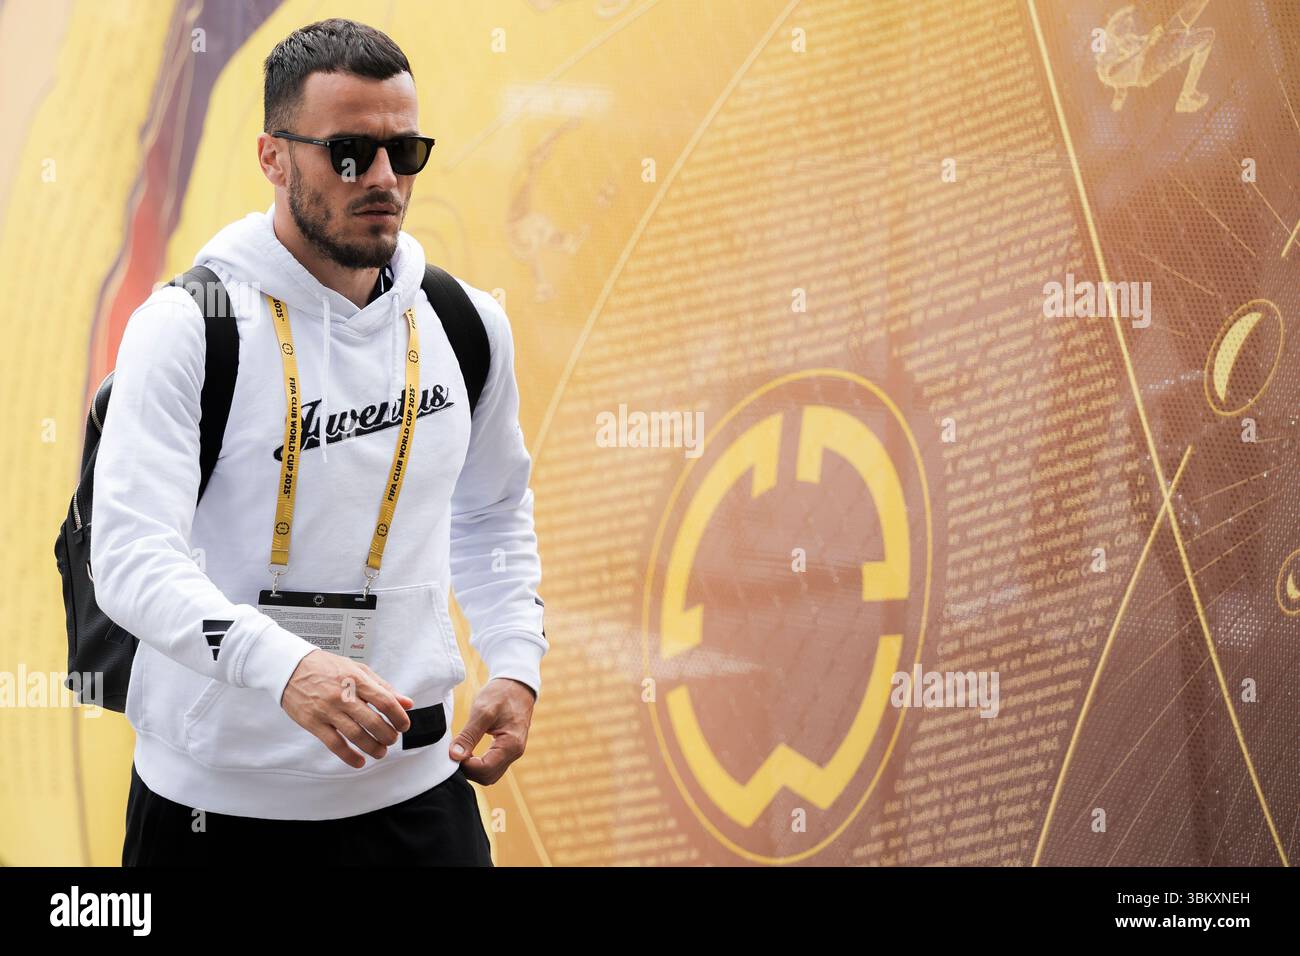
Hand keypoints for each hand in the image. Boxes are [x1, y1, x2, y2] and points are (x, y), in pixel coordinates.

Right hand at [281, 650, 413, 768]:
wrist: (290, 667)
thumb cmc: (326, 667)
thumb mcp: (357, 669)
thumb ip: (383, 687)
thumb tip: (407, 703)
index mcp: (357, 679)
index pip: (385, 701)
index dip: (399, 717)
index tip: (404, 725)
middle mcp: (343, 695)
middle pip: (373, 722)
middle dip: (388, 735)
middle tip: (392, 739)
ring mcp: (327, 710)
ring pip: (356, 735)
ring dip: (373, 747)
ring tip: (380, 751)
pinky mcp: (313, 723)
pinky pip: (335, 744)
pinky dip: (349, 756)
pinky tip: (359, 761)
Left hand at [448, 677, 535, 784]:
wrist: (517, 684)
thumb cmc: (501, 694)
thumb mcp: (482, 711)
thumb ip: (468, 735)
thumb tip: (454, 756)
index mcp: (511, 745)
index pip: (485, 770)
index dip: (466, 765)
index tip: (453, 751)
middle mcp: (515, 753)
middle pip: (487, 777)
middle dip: (468, 770)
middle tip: (454, 753)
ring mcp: (512, 753)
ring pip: (490, 774)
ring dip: (473, 768)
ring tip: (460, 751)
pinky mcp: (507, 750)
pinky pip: (492, 766)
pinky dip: (478, 764)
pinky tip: (468, 751)